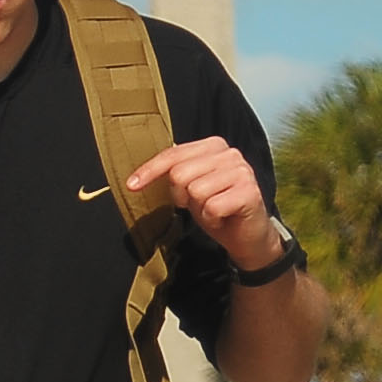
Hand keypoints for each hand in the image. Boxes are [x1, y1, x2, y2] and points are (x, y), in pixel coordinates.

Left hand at [126, 135, 279, 268]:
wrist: (246, 236)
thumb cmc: (215, 208)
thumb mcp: (189, 188)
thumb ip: (174, 173)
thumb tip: (139, 172)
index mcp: (213, 146)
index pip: (173, 154)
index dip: (150, 171)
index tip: (131, 185)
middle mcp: (230, 153)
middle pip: (180, 174)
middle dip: (180, 195)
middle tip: (196, 204)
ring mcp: (242, 171)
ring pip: (195, 191)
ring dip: (198, 208)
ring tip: (212, 210)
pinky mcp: (250, 191)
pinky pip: (212, 207)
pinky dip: (211, 218)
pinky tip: (222, 217)